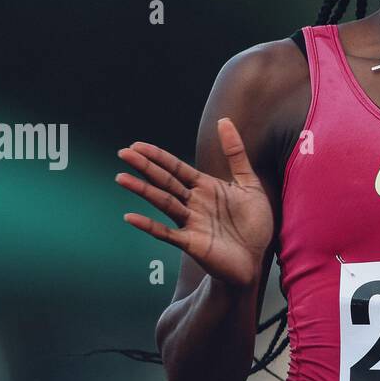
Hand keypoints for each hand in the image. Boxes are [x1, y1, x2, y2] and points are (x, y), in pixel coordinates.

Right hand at [115, 117, 273, 288]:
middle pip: (165, 181)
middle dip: (145, 167)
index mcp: (206, 188)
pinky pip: (166, 234)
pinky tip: (131, 217)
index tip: (138, 145)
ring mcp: (191, 223)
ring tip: (121, 178)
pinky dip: (148, 226)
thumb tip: (223, 120)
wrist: (258, 259)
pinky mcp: (192, 243)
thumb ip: (236, 153)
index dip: (158, 156)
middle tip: (123, 153)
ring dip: (142, 190)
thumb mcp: (249, 184)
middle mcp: (194, 203)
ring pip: (163, 202)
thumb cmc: (254, 224)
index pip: (177, 168)